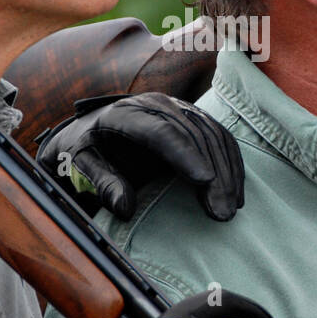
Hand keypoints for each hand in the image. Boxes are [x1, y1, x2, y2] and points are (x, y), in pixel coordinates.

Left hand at [35, 92, 244, 220]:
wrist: (92, 129)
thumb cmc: (85, 150)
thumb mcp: (81, 166)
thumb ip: (102, 183)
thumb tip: (125, 207)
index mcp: (126, 114)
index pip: (161, 131)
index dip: (185, 155)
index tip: (205, 181)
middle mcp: (157, 105)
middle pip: (194, 135)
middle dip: (213, 174)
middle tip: (221, 212)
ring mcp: (178, 108)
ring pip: (212, 135)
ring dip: (227, 172)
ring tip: (230, 209)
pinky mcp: (192, 118)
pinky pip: (219, 136)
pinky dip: (231, 164)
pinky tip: (235, 192)